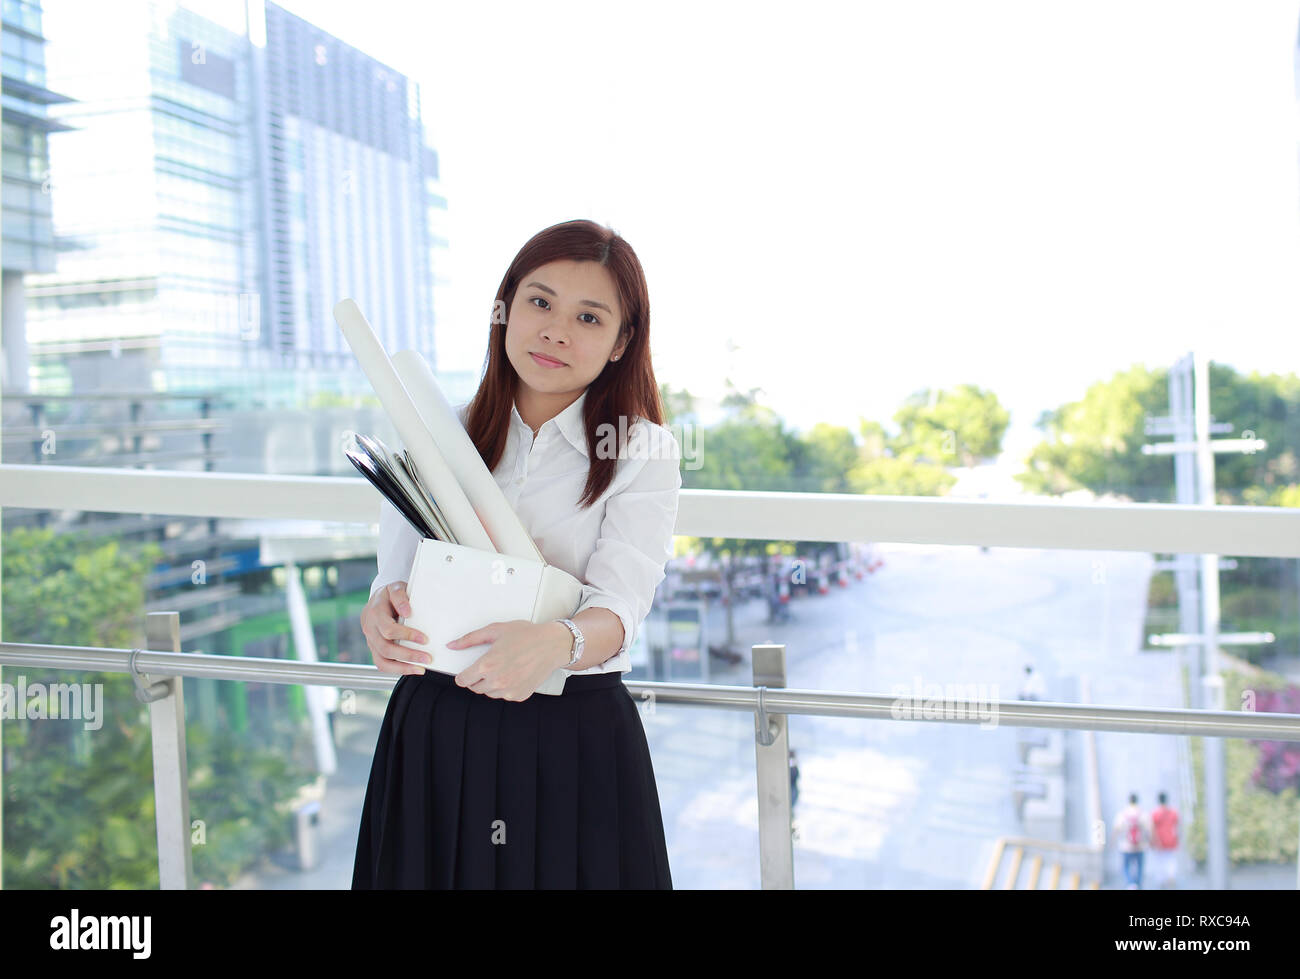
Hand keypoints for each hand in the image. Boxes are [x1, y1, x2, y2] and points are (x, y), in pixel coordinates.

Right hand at [360, 581, 430, 675]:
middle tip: (427, 658)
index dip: (407, 635)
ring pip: (382, 661)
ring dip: (403, 667)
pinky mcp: (374, 649)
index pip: (389, 629)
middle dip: (408, 655)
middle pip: (386, 648)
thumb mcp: (396, 588)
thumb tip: (407, 612)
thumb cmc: (390, 595)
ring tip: (421, 668)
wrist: (378, 600)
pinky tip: (412, 669)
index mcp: (375, 612)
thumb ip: (400, 596)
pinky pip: (382, 664)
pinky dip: (397, 670)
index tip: (424, 639)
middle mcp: (370, 628)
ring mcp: (370, 641)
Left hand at [448, 620, 570, 700]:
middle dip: (477, 678)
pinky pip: (504, 695)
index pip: (463, 680)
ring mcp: (509, 691)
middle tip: (489, 665)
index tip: (467, 671)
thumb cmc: (526, 635)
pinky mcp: (519, 695)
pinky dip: (505, 687)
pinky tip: (514, 673)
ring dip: (491, 683)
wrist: (552, 645)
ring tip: (503, 667)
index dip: (463, 674)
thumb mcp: (495, 630)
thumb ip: (470, 639)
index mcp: (487, 665)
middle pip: (474, 688)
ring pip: (489, 693)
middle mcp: (497, 681)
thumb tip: (453, 645)